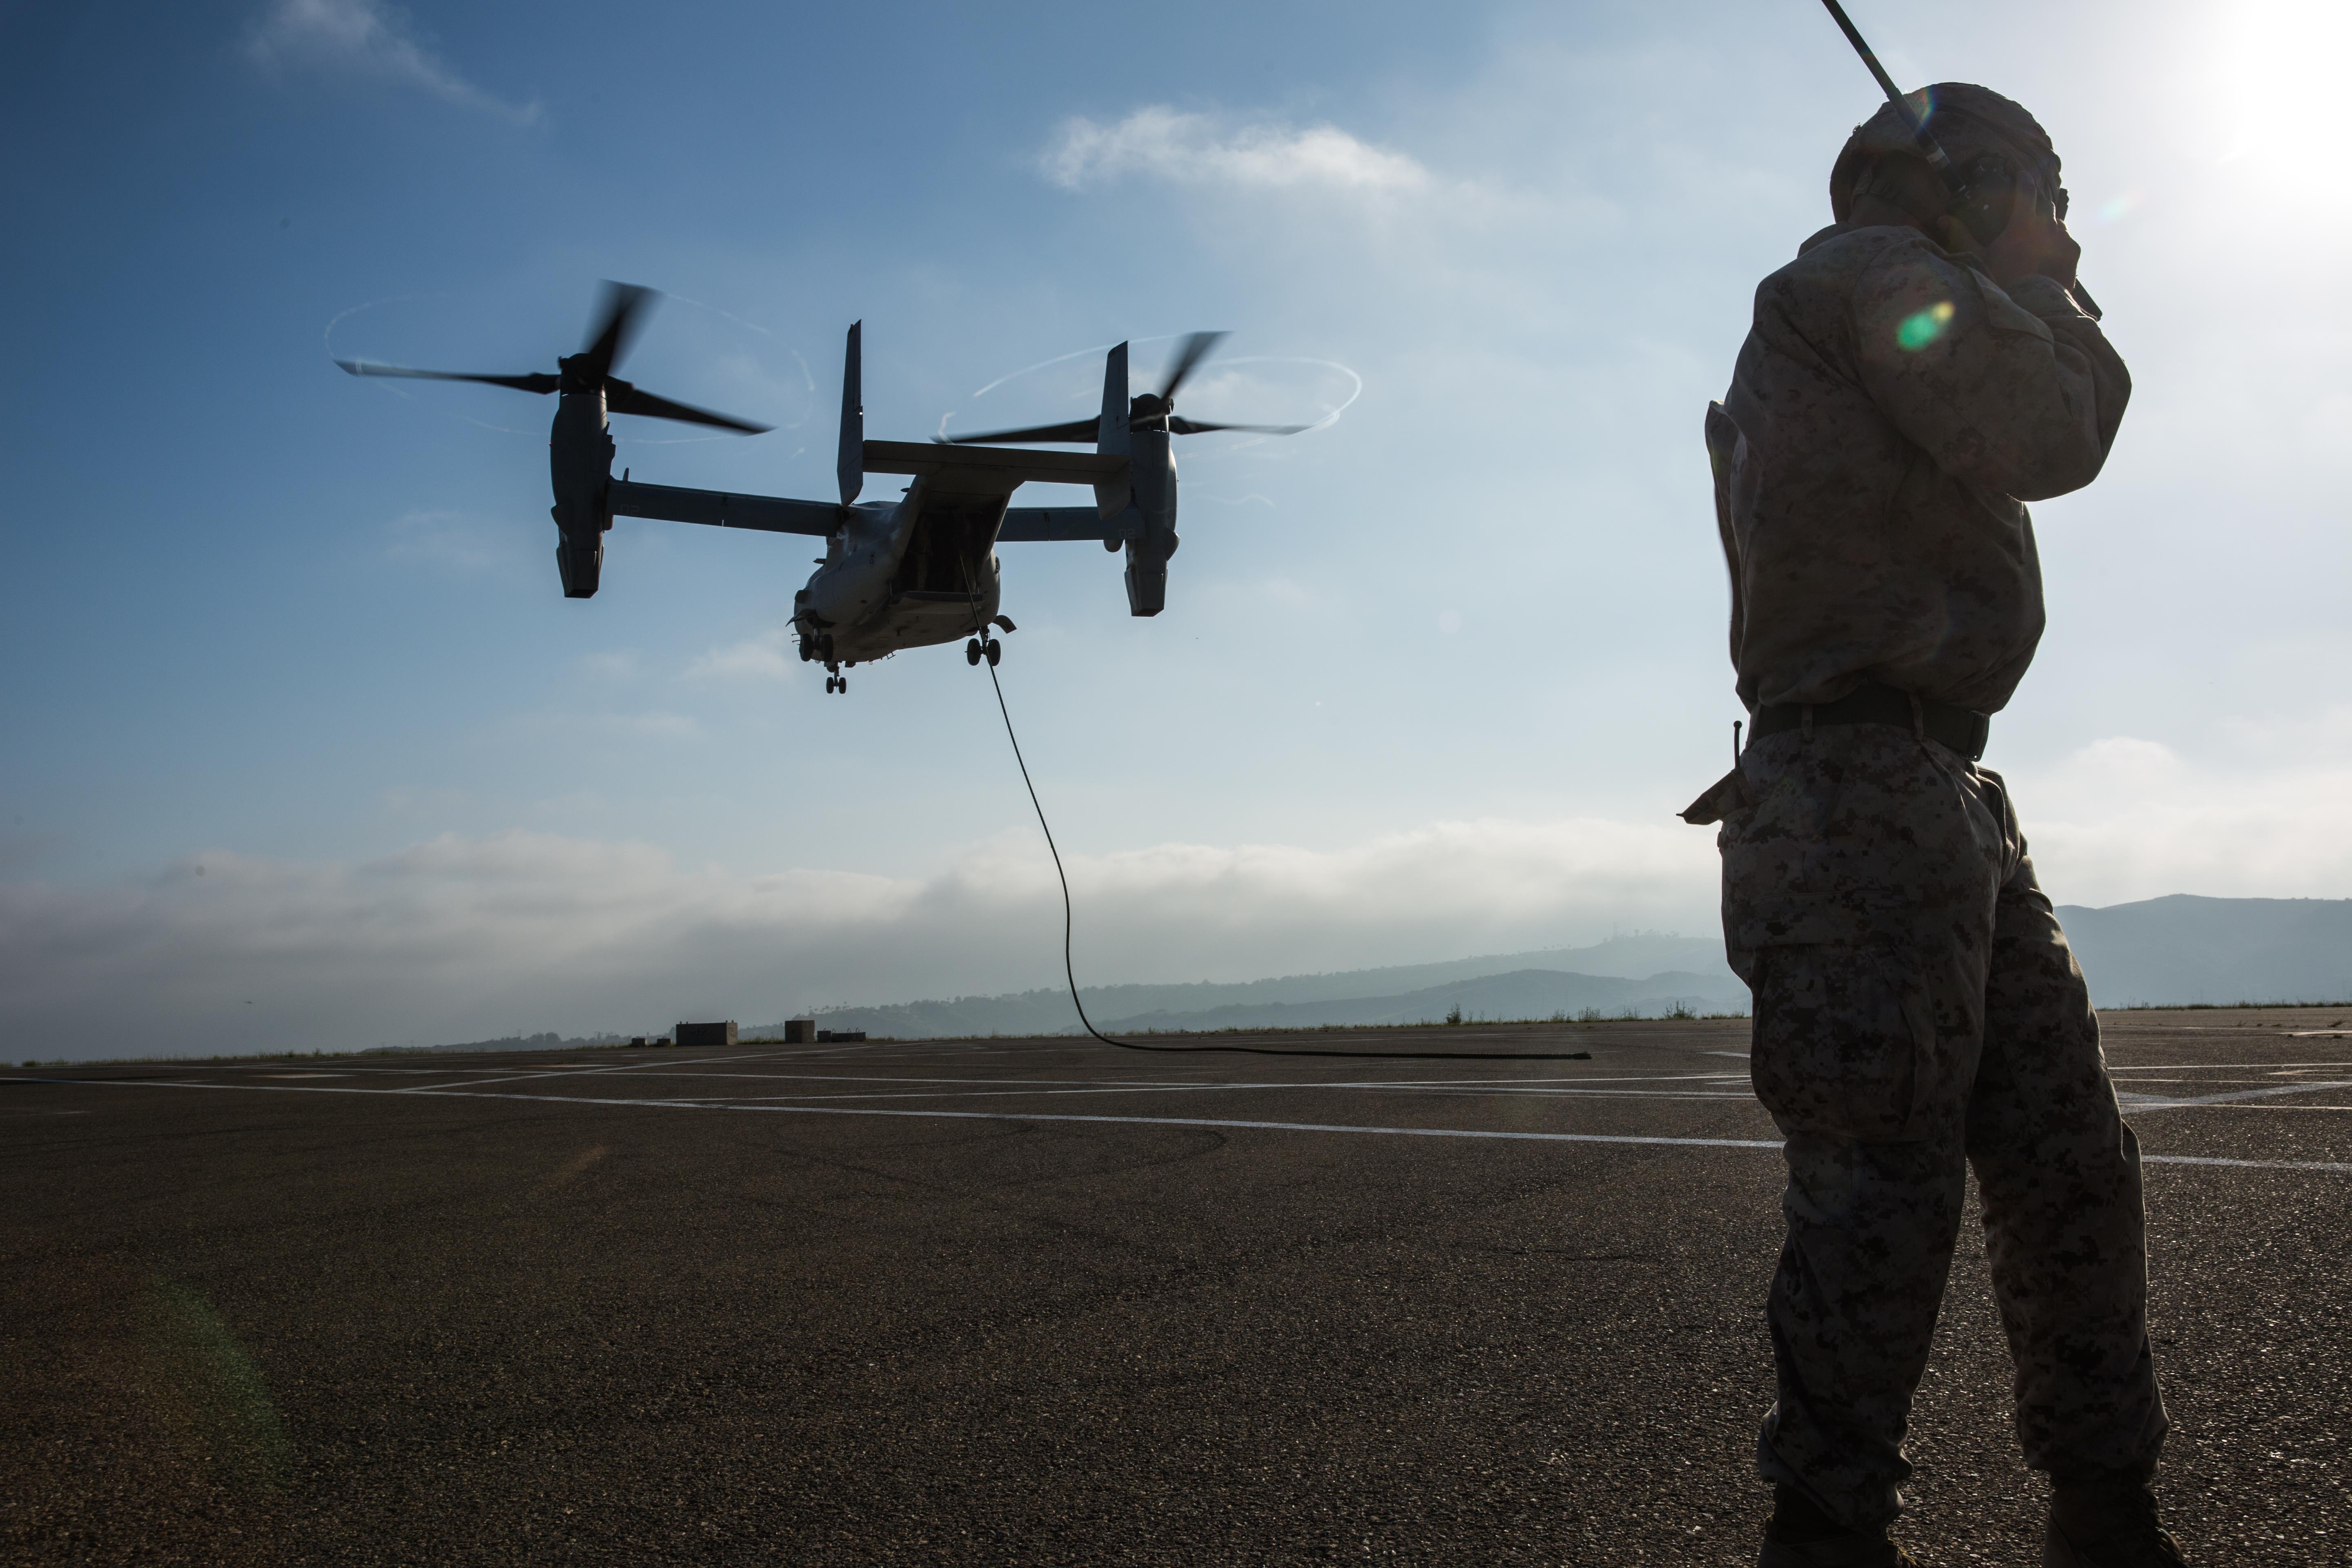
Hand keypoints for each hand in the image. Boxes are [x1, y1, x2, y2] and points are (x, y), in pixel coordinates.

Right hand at [1939, 169, 2080, 291]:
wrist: (2032, 307)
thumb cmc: (2001, 283)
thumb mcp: (1978, 259)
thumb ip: (1962, 235)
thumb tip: (1942, 218)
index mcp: (2023, 224)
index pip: (2026, 190)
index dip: (2024, 179)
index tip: (2022, 173)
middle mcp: (2048, 226)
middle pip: (2045, 204)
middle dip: (2037, 202)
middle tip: (2029, 207)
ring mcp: (2063, 239)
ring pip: (2058, 222)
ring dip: (2048, 224)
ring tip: (2039, 234)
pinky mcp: (2074, 253)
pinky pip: (2067, 240)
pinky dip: (2058, 243)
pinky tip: (2049, 253)